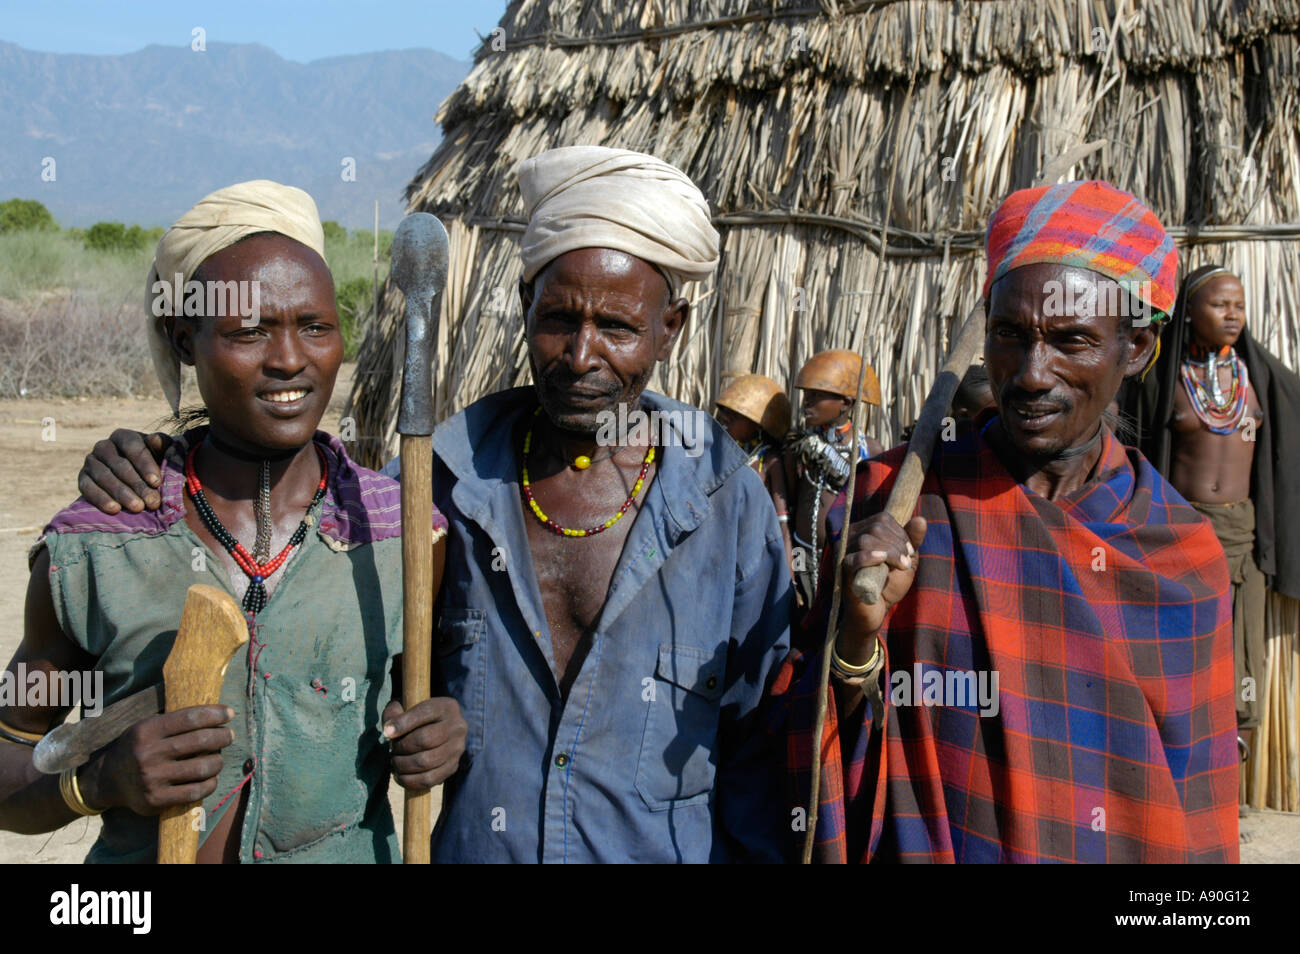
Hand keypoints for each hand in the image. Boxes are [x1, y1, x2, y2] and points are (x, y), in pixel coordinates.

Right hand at [78, 430, 171, 513]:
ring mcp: (90, 461)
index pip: (133, 447)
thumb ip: (162, 446)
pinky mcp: (82, 478)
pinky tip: (115, 509)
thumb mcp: (160, 454)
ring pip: (104, 477)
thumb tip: (156, 440)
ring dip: (122, 493)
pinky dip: (101, 499)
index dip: (145, 464)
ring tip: (138, 508)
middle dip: (138, 485)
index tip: (157, 482)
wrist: (133, 479)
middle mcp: (103, 446)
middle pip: (120, 465)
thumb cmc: (151, 464)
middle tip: (152, 502)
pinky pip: (88, 488)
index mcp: (123, 436)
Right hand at [80, 705, 234, 815]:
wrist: (108, 780)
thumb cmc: (137, 748)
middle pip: (200, 741)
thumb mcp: (147, 727)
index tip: (229, 713)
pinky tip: (211, 778)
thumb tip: (216, 713)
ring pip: (202, 768)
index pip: (190, 718)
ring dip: (218, 761)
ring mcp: (152, 778)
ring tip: (218, 758)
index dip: (214, 714)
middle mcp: (148, 754)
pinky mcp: (156, 800)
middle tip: (229, 736)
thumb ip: (174, 721)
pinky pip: (195, 791)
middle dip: (222, 737)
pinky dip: (210, 784)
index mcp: (147, 731)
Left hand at [383, 697, 466, 790]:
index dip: (403, 723)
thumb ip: (394, 712)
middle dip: (401, 747)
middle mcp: (457, 726)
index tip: (386, 733)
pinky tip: (399, 775)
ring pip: (426, 762)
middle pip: (425, 740)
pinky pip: (429, 779)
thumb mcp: (406, 706)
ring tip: (394, 762)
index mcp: (446, 707)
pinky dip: (409, 781)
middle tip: (392, 749)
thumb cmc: (418, 717)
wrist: (441, 729)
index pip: (424, 712)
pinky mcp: (453, 767)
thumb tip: (389, 730)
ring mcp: (457, 748)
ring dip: (403, 765)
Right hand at [837, 513, 927, 662]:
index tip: (909, 550)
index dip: (900, 531)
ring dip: (890, 552)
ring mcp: (844, 555)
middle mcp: (850, 539)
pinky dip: (869, 557)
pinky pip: (853, 559)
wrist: (877, 611)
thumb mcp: (906, 559)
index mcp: (863, 532)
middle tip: (906, 561)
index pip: (881, 518)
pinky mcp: (843, 573)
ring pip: (866, 540)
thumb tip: (921, 519)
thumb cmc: (889, 583)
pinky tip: (882, 560)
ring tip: (901, 567)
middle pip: (875, 527)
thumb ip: (913, 540)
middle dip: (897, 543)